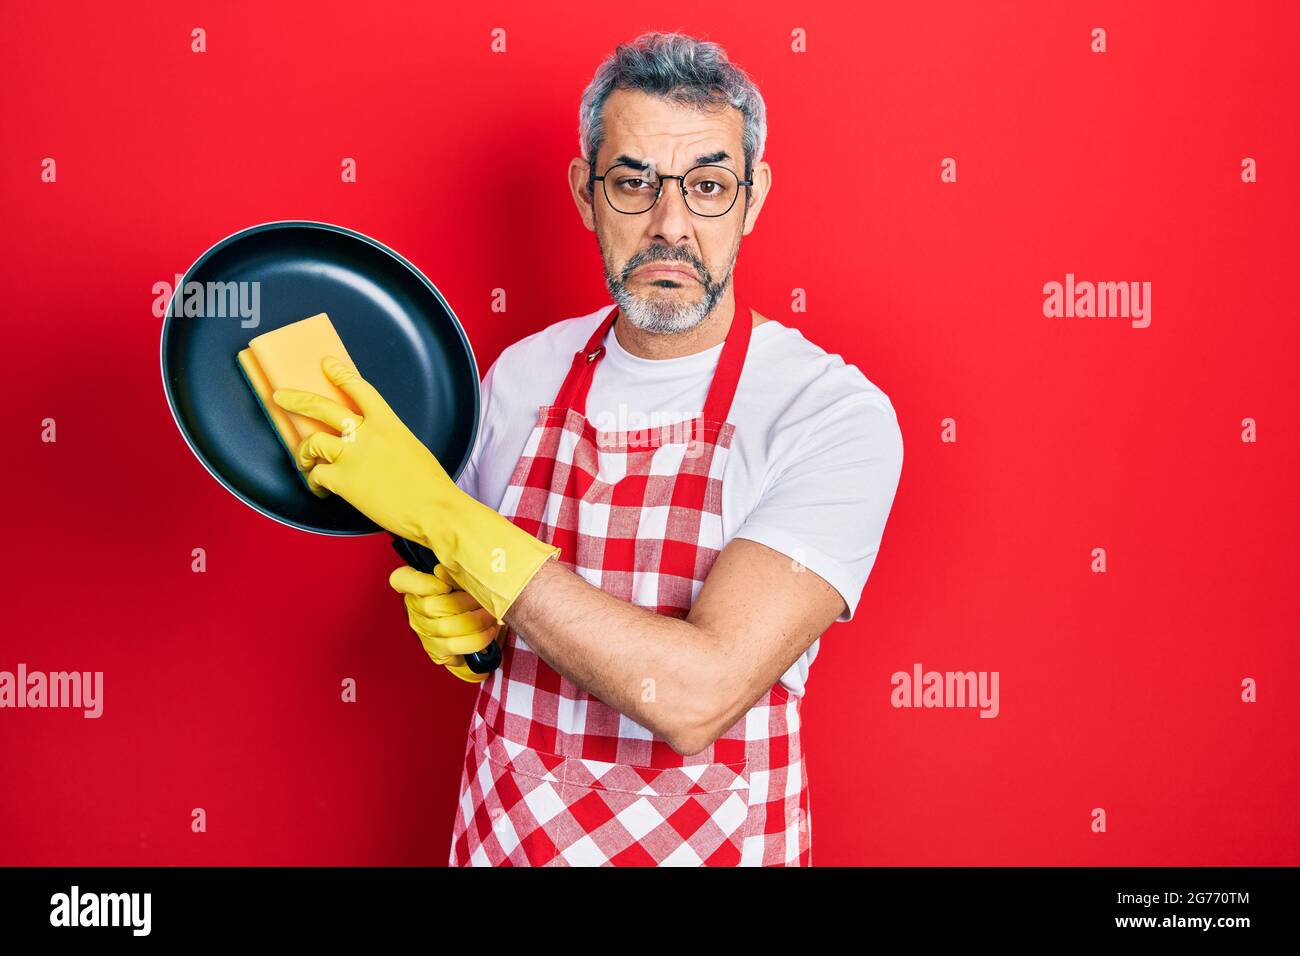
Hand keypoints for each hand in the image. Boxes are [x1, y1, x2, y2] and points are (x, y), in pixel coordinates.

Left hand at [273, 356, 560, 625]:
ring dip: (304, 452)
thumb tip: (369, 445)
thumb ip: (387, 440)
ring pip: (312, 442)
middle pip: (323, 408)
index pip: (360, 389)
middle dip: (297, 400)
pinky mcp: (344, 482)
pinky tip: (321, 489)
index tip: (327, 364)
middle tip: (281, 396)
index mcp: (388, 424)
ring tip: (305, 461)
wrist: (435, 511)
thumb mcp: (412, 449)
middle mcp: (367, 434)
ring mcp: (353, 456)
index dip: (340, 375)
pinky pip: (316, 476)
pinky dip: (315, 483)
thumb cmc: (430, 487)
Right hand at [390, 563, 500, 682]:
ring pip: (444, 629)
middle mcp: (414, 609)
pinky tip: (488, 631)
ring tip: (491, 615)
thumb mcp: (459, 576)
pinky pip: (454, 649)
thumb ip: (455, 571)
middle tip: (484, 599)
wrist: (470, 618)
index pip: (401, 580)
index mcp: (413, 585)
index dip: (421, 582)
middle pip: (431, 607)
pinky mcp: (435, 651)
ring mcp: (423, 632)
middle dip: (464, 603)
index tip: (443, 582)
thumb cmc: (465, 590)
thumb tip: (454, 570)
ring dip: (474, 622)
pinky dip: (476, 641)